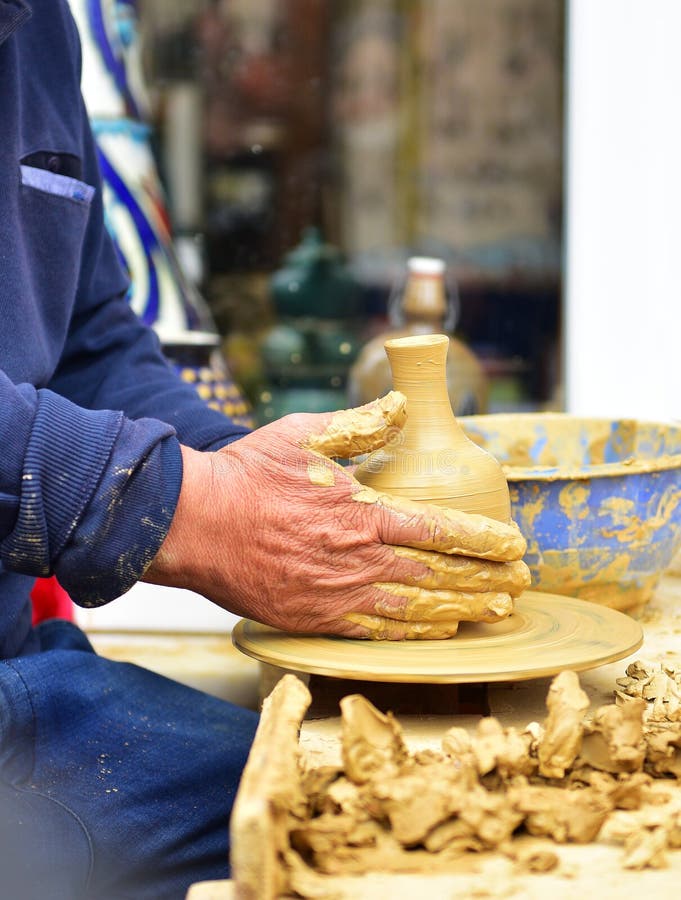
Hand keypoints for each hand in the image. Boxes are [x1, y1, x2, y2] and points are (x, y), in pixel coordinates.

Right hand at [144, 393, 529, 638]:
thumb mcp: (304, 434)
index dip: (483, 539)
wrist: (194, 523)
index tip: (514, 544)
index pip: (440, 530)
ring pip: (416, 607)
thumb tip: (401, 404)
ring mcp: (339, 594)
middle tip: (520, 585)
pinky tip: (441, 630)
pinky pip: (377, 631)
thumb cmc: (248, 476)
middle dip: (487, 580)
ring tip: (496, 610)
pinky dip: (416, 632)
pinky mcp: (316, 620)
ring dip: (462, 608)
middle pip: (439, 574)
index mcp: (362, 513)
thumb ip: (360, 425)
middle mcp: (359, 559)